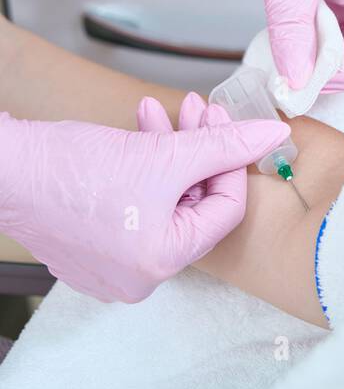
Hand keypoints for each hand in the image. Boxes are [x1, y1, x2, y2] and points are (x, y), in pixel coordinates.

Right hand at [0, 106, 289, 301]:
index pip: (224, 212)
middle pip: (191, 207)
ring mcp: (109, 268)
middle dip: (196, 152)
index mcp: (161, 264)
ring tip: (156, 112)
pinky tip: (136, 135)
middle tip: (195, 109)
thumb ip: (226, 145)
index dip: (230, 163)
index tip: (225, 125)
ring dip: (168, 154)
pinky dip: (141, 174)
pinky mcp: (87, 251)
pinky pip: (133, 211)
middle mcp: (137, 279)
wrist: (4, 167)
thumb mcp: (164, 153)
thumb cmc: (73, 169)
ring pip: (162, 204)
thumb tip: (272, 135)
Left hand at [174, 0, 343, 90]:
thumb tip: (298, 80)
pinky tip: (282, 52)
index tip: (322, 78)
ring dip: (318, 62)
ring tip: (290, 69)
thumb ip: (294, 35)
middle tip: (303, 80)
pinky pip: (314, 33)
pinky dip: (300, 49)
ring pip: (341, 43)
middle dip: (340, 69)